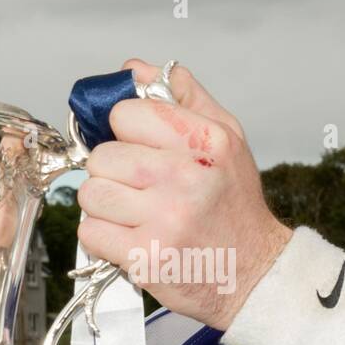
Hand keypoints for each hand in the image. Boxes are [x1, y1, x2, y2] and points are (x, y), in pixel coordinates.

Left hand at [75, 59, 291, 329]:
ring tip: (133, 212)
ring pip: (91, 194)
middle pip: (102, 156)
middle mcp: (187, 177)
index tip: (140, 147)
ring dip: (105, 205)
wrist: (254, 275)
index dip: (125, 131)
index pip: (125, 114)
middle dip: (112, 172)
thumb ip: (182, 98)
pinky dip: (103, 236)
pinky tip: (130, 236)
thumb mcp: (227, 139)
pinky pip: (90, 232)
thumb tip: (132, 69)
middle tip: (138, 187)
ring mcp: (165, 220)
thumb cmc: (235, 207)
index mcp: (208, 141)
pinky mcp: (146, 258)